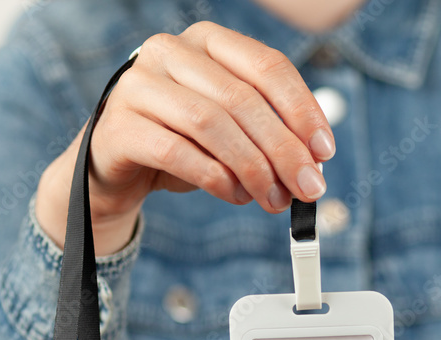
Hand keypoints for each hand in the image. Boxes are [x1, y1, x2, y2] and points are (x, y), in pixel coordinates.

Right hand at [36, 21, 334, 254]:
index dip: (302, 111)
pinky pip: (177, 152)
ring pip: (210, 124)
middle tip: (306, 188)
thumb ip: (269, 135)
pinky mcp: (117, 125)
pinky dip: (216, 179)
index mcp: (206, 41)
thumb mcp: (231, 131)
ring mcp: (137, 85)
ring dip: (252, 167)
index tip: (324, 152)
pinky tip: (236, 195)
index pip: (267, 66)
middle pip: (242, 99)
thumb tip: (314, 165)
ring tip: (272, 198)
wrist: (116, 168)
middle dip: (283, 149)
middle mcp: (169, 51)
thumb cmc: (181, 144)